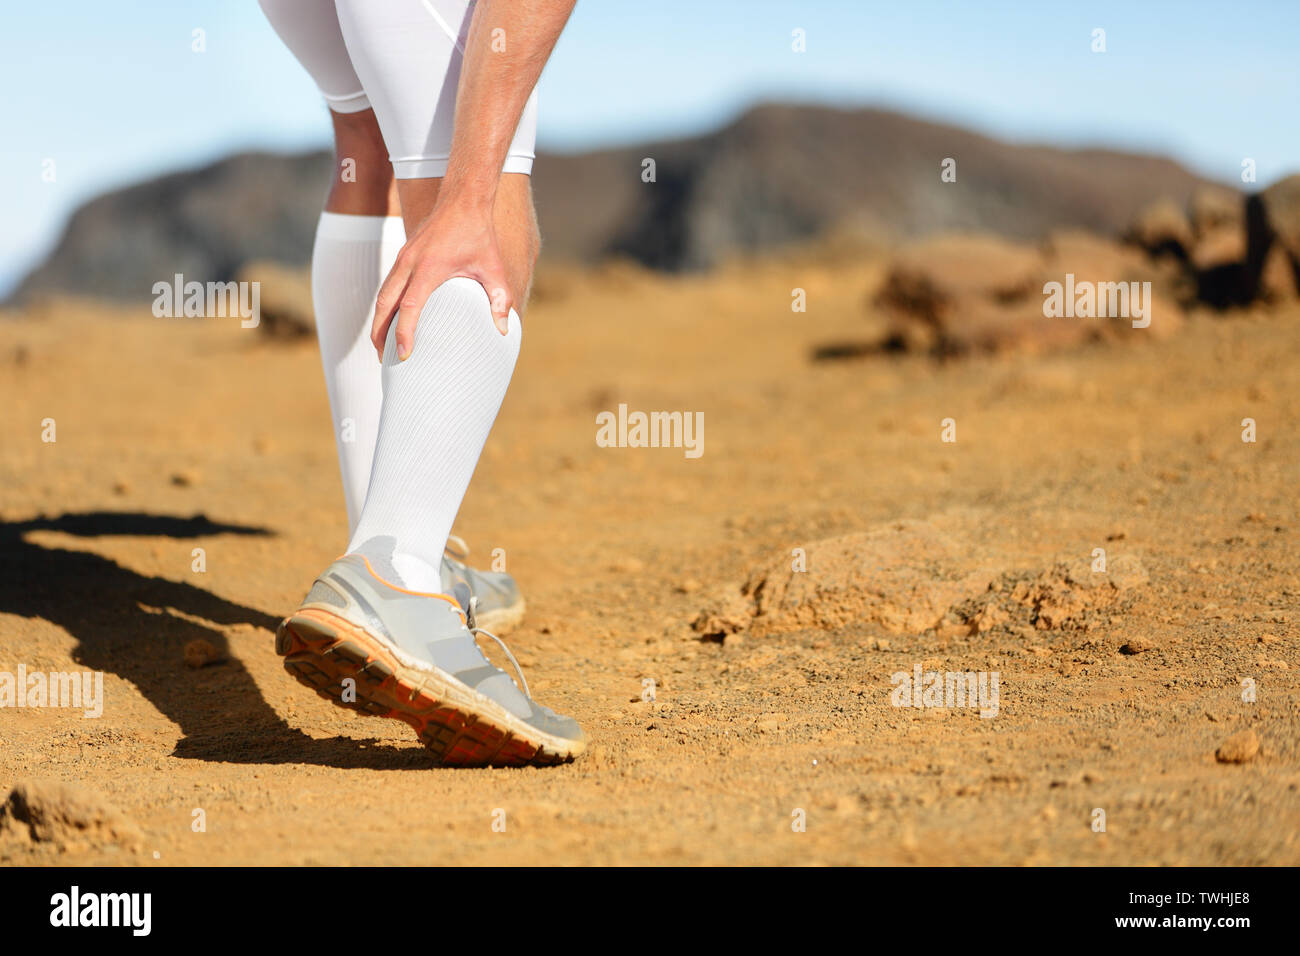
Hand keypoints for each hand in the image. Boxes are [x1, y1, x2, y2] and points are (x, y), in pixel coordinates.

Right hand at [371, 199, 512, 360]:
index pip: (409, 308)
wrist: (463, 199)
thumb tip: (505, 331)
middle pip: (384, 305)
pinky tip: (390, 320)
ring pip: (382, 295)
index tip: (404, 355)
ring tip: (383, 346)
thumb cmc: (479, 234)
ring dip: (378, 320)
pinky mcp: (403, 256)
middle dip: (380, 334)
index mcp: (429, 268)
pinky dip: (384, 305)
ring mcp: (403, 258)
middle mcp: (409, 264)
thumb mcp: (493, 267)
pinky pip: (387, 285)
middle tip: (384, 359)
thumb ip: (500, 299)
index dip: (403, 333)